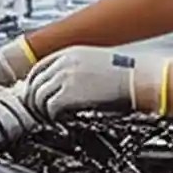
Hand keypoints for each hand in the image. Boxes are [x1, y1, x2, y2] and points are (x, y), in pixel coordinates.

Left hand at [25, 46, 165, 121]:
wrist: (138, 78)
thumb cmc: (125, 73)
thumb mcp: (96, 61)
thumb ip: (76, 69)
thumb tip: (62, 86)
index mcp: (69, 53)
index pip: (37, 68)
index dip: (33, 85)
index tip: (35, 96)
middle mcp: (63, 63)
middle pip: (33, 84)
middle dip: (34, 101)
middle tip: (41, 113)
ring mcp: (65, 77)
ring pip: (37, 97)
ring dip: (42, 111)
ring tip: (52, 118)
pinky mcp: (69, 94)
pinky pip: (49, 108)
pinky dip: (52, 116)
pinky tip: (61, 119)